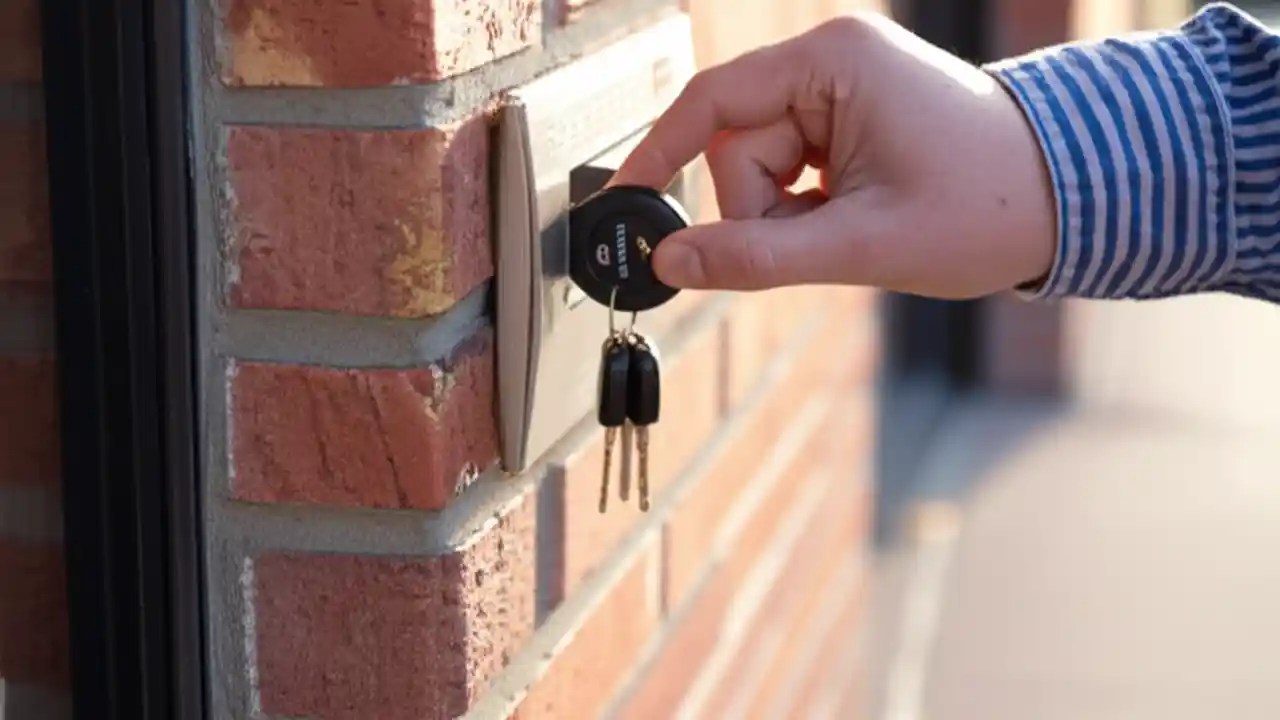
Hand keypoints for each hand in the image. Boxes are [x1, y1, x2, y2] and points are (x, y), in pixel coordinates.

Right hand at [610, 13, 1055, 298]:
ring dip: (786, 214)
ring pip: (762, 163)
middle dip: (759, 208)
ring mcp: (844, 85)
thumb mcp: (860, 244)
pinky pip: (793, 165)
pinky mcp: (854, 113)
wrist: (1073, 197)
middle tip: (818, 245)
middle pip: (737, 144)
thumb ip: (756, 258)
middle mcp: (832, 60)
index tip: (622, 203)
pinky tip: (855, 219)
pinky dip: (807, 207)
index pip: (711, 103)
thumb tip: (670, 265)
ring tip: (851, 234)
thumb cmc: (986, 208)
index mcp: (832, 63)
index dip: (659, 156)